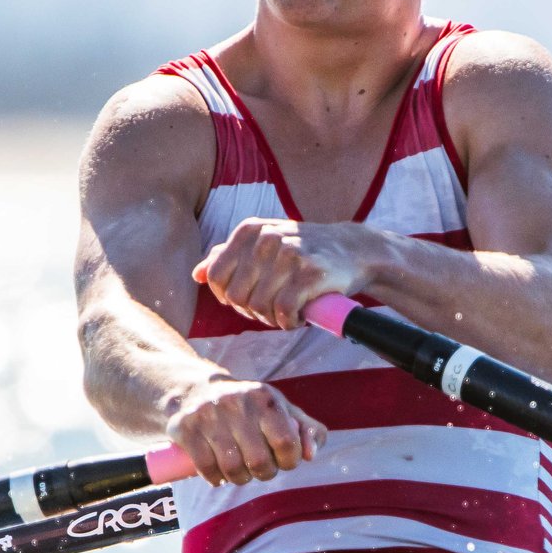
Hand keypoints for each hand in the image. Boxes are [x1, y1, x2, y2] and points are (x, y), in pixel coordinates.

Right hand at [164, 376, 327, 485]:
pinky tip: (219, 474)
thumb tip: (310, 455)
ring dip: (239, 479)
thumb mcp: (280, 409)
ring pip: (232, 468)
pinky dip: (215, 479)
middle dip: (264, 473)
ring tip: (240, 472)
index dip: (289, 461)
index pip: (286, 442)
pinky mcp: (186, 428)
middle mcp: (237, 403)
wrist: (196, 391)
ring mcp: (209, 415)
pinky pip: (206, 468)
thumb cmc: (248, 408)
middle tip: (260, 469)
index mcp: (264, 398)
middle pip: (259, 461)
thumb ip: (306, 430)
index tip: (282, 461)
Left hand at [194, 217, 375, 328]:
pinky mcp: (310, 274)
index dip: (230, 298)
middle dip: (253, 311)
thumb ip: (229, 256)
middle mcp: (267, 238)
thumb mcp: (264, 244)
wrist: (354, 249)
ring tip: (290, 311)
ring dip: (274, 319)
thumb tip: (197, 274)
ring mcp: (289, 254)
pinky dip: (290, 322)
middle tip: (274, 309)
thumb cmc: (304, 251)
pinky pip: (284, 312)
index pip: (217, 277)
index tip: (252, 299)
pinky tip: (300, 316)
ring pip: (260, 306)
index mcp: (250, 230)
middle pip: (238, 297)